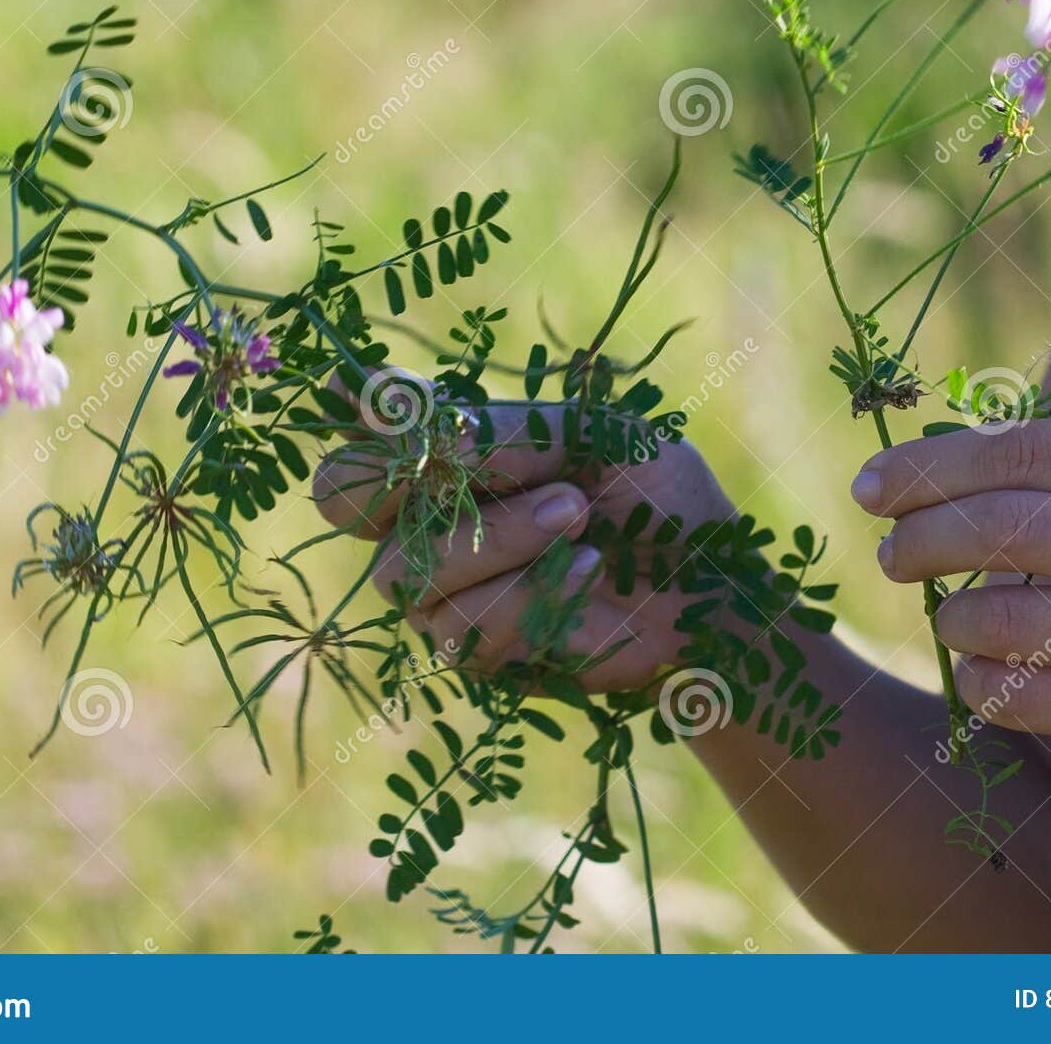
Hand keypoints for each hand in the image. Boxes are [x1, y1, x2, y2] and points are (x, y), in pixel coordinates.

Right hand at [313, 398, 736, 691]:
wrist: (709, 582)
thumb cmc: (652, 491)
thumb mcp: (594, 435)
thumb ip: (507, 433)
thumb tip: (425, 425)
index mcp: (451, 450)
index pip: (364, 425)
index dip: (359, 413)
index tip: (389, 401)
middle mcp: (427, 515)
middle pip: (341, 499)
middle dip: (391, 484)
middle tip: (458, 467)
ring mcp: (444, 588)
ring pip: (407, 571)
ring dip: (501, 539)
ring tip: (577, 517)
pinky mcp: (477, 649)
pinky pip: (463, 629)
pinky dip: (532, 596)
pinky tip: (588, 570)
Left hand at [851, 419, 1050, 789]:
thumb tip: (933, 463)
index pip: (1018, 453)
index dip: (928, 467)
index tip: (873, 485)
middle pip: (1000, 531)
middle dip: (919, 538)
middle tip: (890, 550)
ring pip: (1001, 622)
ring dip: (950, 616)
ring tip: (949, 612)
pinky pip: (1022, 698)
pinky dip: (978, 681)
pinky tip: (979, 669)